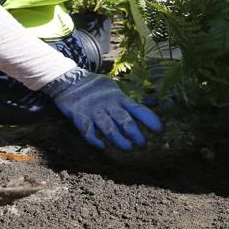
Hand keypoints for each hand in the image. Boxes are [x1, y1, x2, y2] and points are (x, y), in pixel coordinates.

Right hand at [42, 68, 162, 150]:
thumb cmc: (96, 86)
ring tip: (128, 148)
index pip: (138, 109)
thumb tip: (153, 103)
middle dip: (135, 132)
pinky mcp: (80, 118)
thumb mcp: (116, 87)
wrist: (68, 80)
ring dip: (119, 139)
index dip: (149, 119)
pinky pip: (87, 131)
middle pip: (124, 120)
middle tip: (143, 144)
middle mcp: (108, 105)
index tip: (159, 130)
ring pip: (108, 127)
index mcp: (119, 98)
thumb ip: (132, 98)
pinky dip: (94, 140)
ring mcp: (94, 112)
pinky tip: (102, 147)